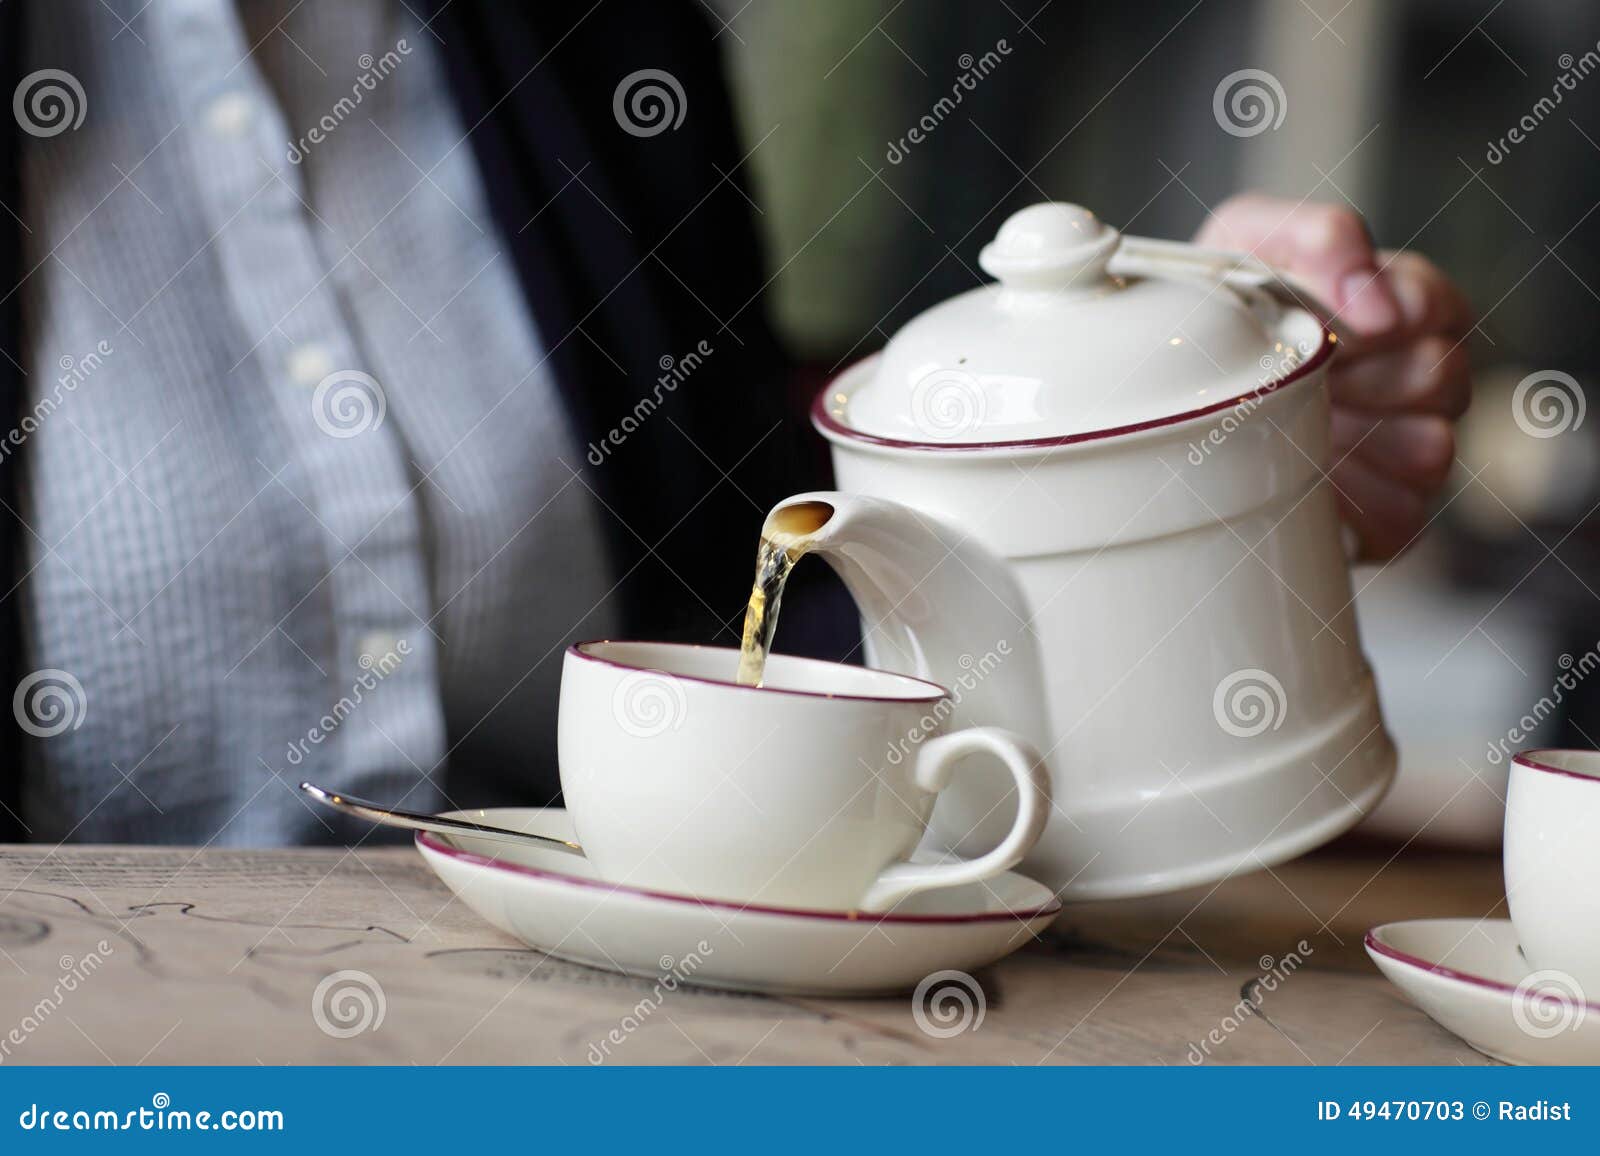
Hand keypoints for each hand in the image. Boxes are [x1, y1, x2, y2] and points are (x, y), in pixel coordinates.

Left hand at [1195, 195, 1472, 560]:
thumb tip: (1368, 292)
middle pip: (1443, 377)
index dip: (1402, 310)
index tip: (1353, 325)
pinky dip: (1348, 501)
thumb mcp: (1248, 244)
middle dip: (1367, 376)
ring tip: (1298, 425)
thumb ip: (1315, 237)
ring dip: (1356, 438)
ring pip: (1431, 449)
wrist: (1170, 405)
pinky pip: (1398, 517)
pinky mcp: (1384, 518)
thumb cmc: (1219, 314)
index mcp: (1394, 308)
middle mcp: (1414, 379)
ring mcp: (1404, 451)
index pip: (1438, 303)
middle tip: (1308, 377)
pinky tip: (1307, 480)